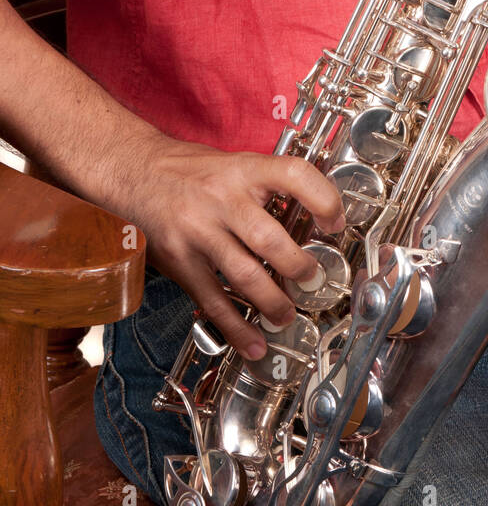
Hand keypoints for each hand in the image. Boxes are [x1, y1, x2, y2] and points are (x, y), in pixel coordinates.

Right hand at [107, 134, 344, 358]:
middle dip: (298, 267)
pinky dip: (236, 327)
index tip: (336, 222)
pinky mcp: (180, 261)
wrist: (132, 171)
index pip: (294, 175)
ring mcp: (199, 232)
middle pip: (270, 239)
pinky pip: (212, 300)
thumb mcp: (233, 163)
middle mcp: (222, 200)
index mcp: (243, 169)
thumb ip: (267, 186)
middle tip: (312, 279)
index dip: (323, 199)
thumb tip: (312, 215)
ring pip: (244, 275)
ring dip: (273, 303)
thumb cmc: (189, 169)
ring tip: (287, 315)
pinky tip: (253, 343)